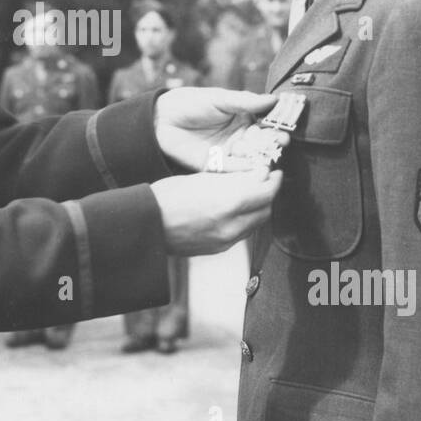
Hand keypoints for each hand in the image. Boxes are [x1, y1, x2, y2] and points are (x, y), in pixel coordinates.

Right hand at [151, 167, 281, 254]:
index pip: (266, 192)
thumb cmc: (168, 197)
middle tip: (264, 180)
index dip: (273, 180)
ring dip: (258, 208)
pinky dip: (245, 220)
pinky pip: (242, 234)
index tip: (271, 171)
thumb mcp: (203, 178)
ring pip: (256, 223)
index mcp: (229, 202)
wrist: (147, 224)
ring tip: (250, 194)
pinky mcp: (219, 249)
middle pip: (266, 209)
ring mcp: (226, 240)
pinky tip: (235, 210)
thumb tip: (256, 175)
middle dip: (268, 194)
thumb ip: (233, 179)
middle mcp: (232, 225)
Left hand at [154, 87, 278, 171]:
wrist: (162, 119)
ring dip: (260, 160)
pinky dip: (244, 171)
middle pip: (261, 144)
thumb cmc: (192, 102)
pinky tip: (254, 170)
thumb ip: (246, 102)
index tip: (285, 130)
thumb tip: (273, 100)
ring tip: (269, 158)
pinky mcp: (216, 166)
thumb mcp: (220, 98)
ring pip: (250, 159)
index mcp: (243, 119)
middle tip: (280, 144)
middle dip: (271, 145)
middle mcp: (239, 137)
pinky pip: (233, 171)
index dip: (275, 128)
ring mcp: (229, 153)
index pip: (264, 126)